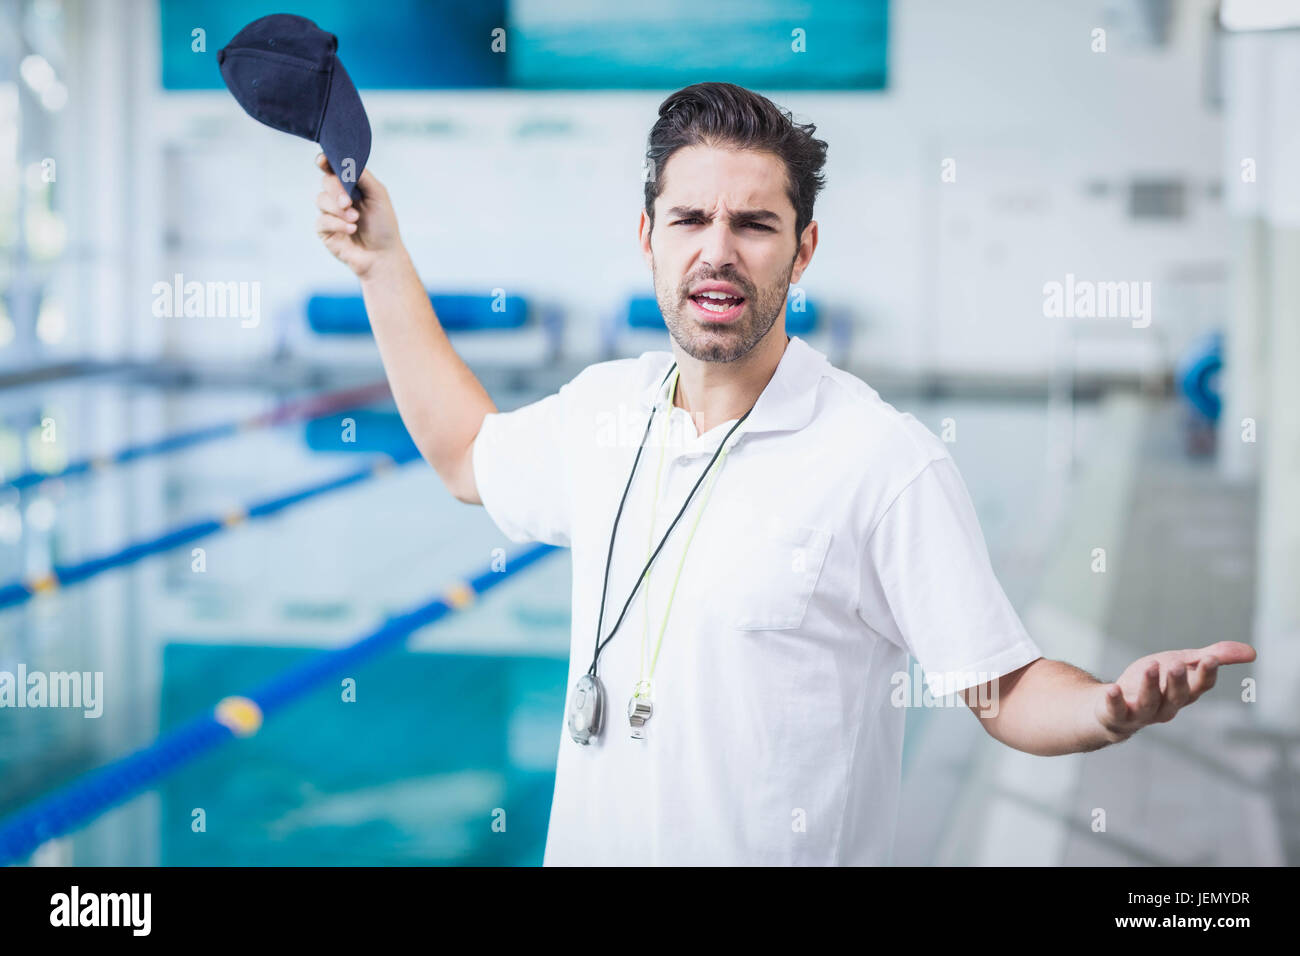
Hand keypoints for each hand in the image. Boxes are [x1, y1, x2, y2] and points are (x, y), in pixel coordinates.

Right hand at [313, 153, 402, 278]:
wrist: (383, 255)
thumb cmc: (383, 225)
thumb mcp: (378, 195)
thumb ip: (363, 176)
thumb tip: (346, 160)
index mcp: (350, 186)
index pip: (332, 169)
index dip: (325, 162)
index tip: (323, 160)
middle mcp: (338, 197)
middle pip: (325, 182)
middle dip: (336, 190)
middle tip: (349, 202)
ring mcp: (329, 213)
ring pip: (321, 200)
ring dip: (339, 210)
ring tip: (355, 220)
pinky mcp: (324, 230)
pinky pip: (322, 220)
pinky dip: (338, 224)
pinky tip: (352, 230)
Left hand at [1095, 641, 1255, 742]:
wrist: (1112, 703)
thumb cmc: (1153, 682)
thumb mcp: (1181, 663)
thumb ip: (1212, 657)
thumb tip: (1252, 653)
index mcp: (1184, 694)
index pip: (1199, 686)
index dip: (1205, 674)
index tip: (1210, 658)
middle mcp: (1167, 707)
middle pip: (1177, 696)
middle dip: (1179, 681)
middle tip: (1177, 664)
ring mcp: (1142, 713)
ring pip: (1150, 703)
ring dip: (1151, 686)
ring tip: (1150, 667)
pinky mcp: (1117, 716)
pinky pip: (1117, 711)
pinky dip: (1115, 701)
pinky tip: (1113, 689)